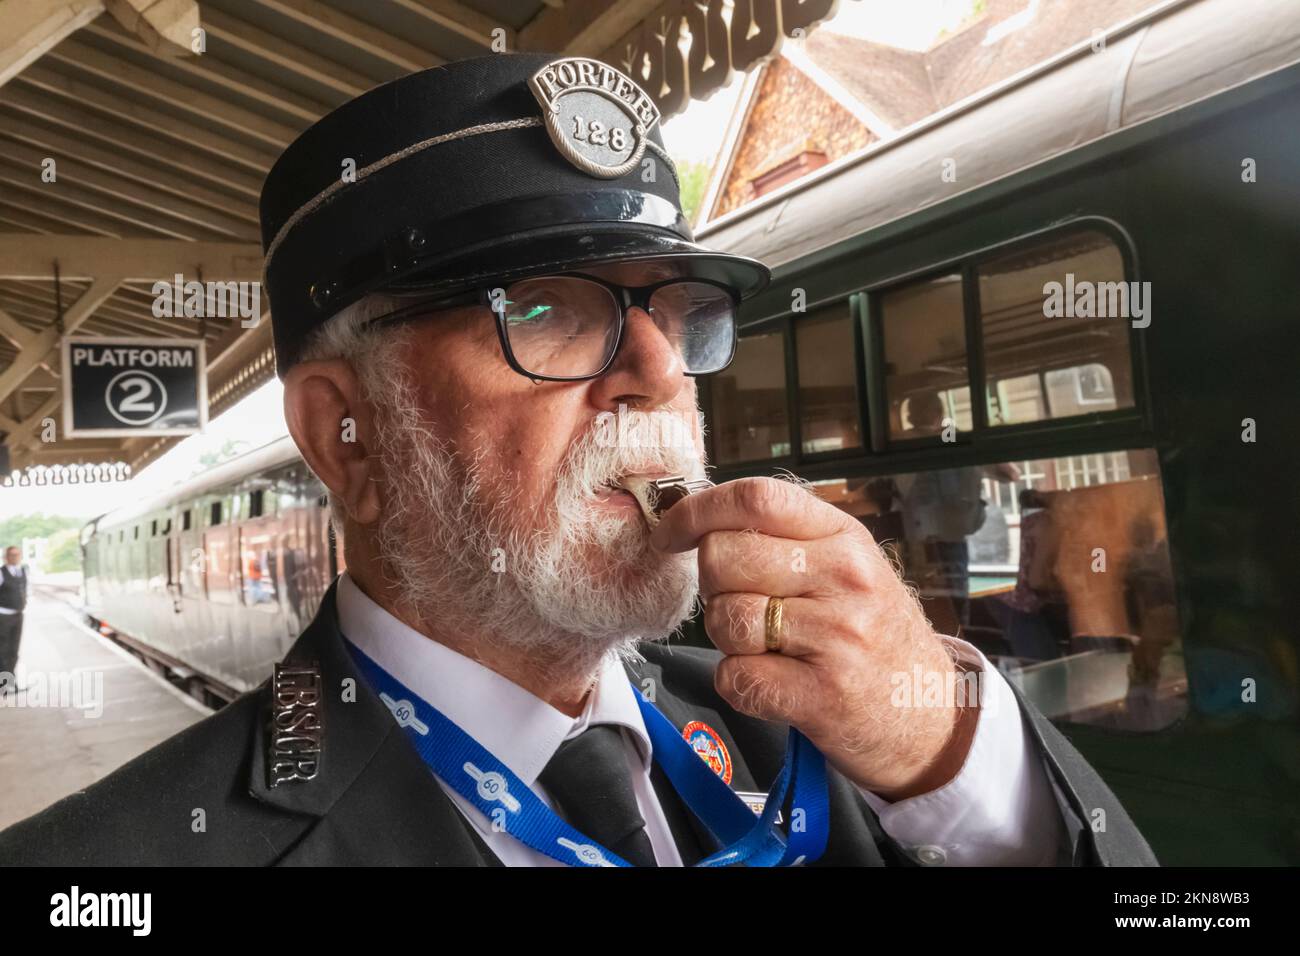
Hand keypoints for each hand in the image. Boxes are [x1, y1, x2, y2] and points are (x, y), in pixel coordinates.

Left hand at [651, 477, 979, 799]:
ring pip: (725, 618)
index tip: (670, 533)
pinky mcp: (822, 696)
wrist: (932, 715)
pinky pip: (736, 677)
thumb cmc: (874, 634)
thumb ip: (786, 536)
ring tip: (766, 646)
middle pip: (724, 557)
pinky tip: (772, 682)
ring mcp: (837, 638)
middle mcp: (845, 579)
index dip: (696, 511)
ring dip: (726, 637)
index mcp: (844, 536)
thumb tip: (699, 515)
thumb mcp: (849, 565)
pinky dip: (738, 683)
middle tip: (742, 604)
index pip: (755, 498)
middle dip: (712, 584)